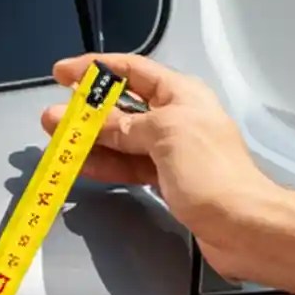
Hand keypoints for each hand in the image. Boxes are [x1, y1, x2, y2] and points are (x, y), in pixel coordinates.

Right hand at [42, 52, 280, 277]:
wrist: (241, 225)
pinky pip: (129, 165)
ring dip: (90, 139)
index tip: (63, 74)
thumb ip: (125, 125)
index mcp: (182, 94)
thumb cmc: (211, 172)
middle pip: (123, 106)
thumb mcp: (163, 135)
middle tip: (53, 117)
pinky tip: (82, 164)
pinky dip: (106, 164)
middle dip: (87, 110)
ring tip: (58, 141)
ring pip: (122, 139)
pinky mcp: (168, 180)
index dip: (96, 69)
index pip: (132, 70)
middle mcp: (177, 117)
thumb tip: (94, 121)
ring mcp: (171, 151)